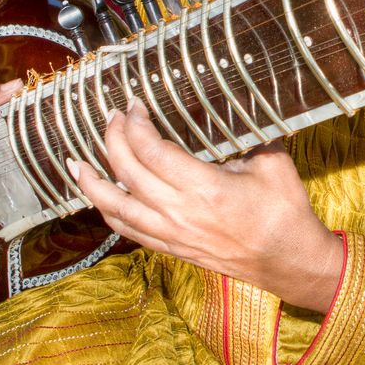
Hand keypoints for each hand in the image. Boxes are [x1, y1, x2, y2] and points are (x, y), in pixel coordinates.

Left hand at [70, 100, 344, 313]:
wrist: (288, 261)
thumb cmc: (284, 211)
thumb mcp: (272, 161)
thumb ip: (248, 132)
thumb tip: (236, 102)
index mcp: (204, 187)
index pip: (152, 150)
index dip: (136, 124)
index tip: (134, 105)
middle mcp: (180, 212)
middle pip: (128, 172)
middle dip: (113, 139)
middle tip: (112, 117)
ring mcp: (171, 234)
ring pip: (116, 207)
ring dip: (92, 182)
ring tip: (76, 162)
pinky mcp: (171, 248)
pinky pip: (127, 230)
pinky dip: (108, 211)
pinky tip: (99, 198)